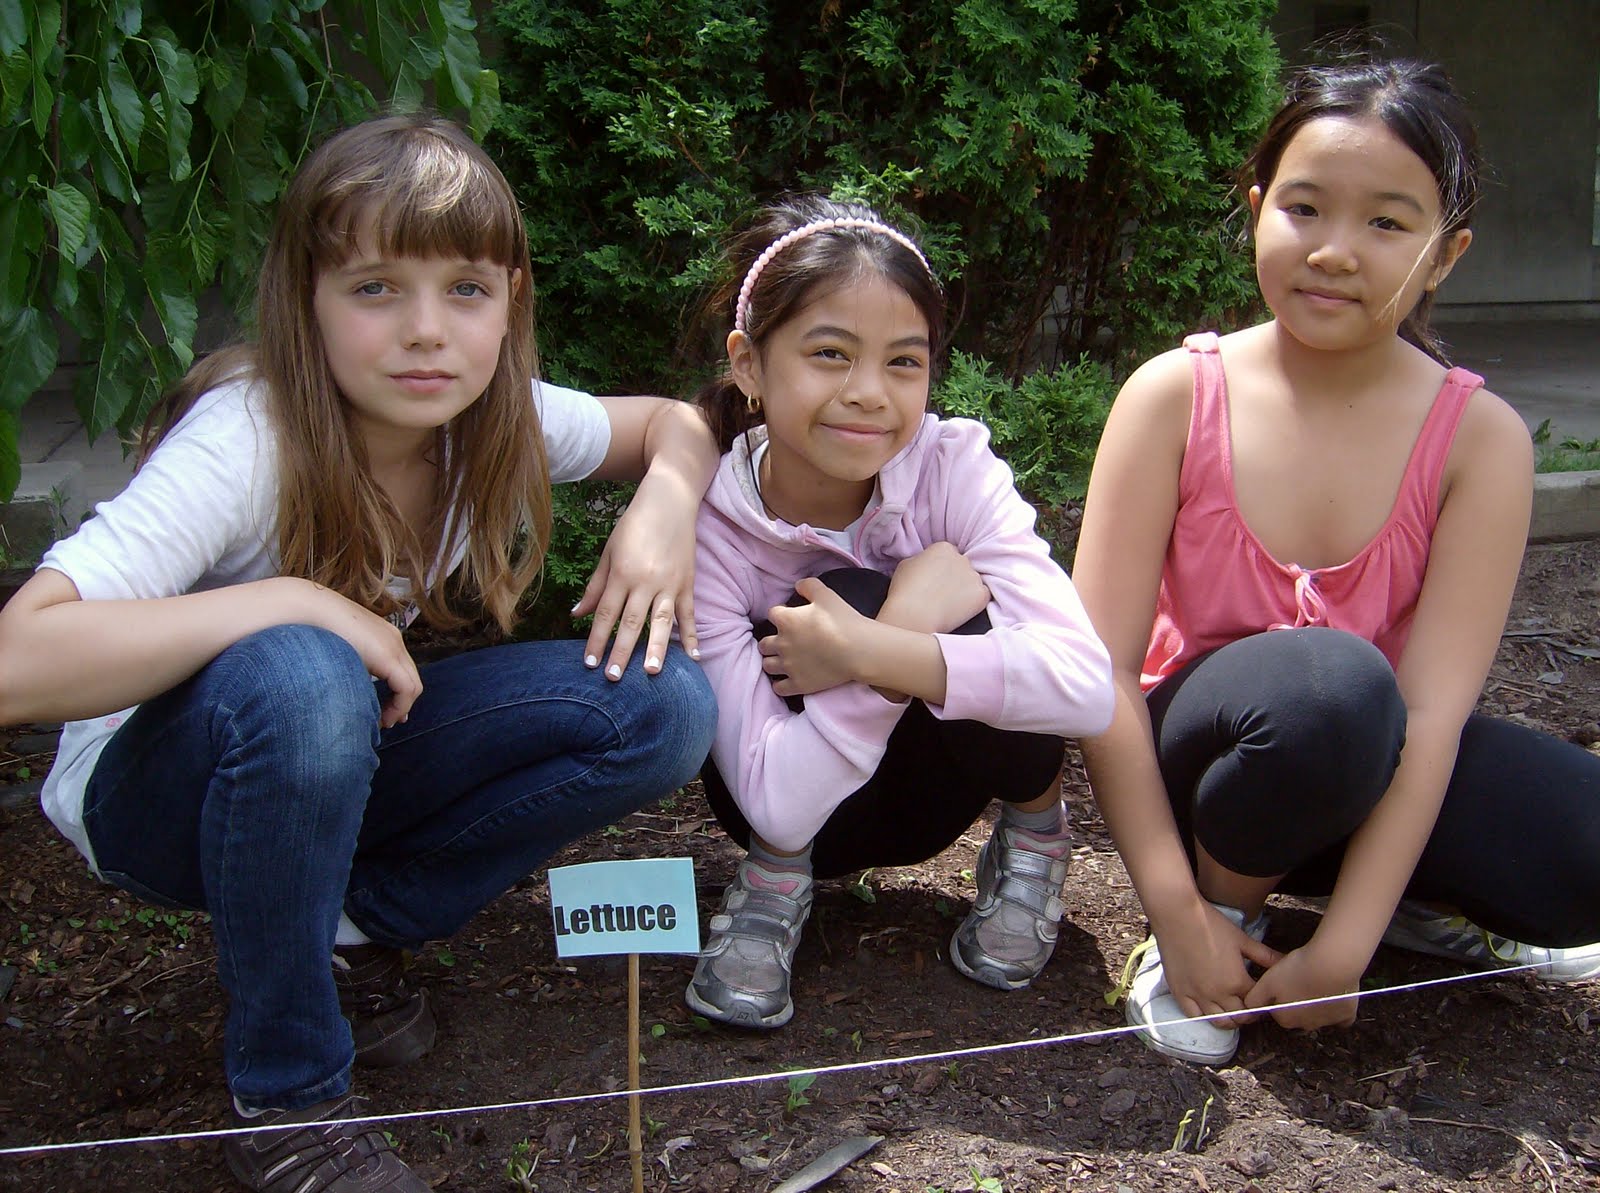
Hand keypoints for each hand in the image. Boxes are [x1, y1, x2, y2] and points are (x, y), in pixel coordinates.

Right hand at [296, 580, 421, 728]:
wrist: (304, 608)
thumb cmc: (310, 630)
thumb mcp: (337, 651)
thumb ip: (351, 665)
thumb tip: (353, 689)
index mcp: (382, 637)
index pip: (402, 669)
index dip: (398, 694)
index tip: (387, 713)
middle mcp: (393, 639)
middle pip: (411, 677)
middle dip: (403, 703)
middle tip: (388, 721)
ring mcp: (393, 645)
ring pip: (412, 684)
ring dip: (400, 707)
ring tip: (383, 721)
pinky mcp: (387, 655)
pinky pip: (406, 687)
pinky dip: (399, 706)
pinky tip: (383, 717)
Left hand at [572, 478, 699, 679]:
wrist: (669, 502)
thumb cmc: (633, 525)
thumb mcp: (609, 552)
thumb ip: (596, 586)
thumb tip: (578, 614)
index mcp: (622, 573)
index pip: (606, 614)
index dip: (596, 639)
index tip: (589, 663)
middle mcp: (645, 581)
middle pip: (631, 623)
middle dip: (622, 652)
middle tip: (614, 678)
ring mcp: (670, 584)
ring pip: (661, 622)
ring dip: (657, 649)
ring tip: (652, 673)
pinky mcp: (688, 584)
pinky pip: (689, 614)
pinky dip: (692, 635)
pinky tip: (694, 656)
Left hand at [759, 578, 872, 696]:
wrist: (858, 650)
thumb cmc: (843, 620)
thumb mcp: (826, 594)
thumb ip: (809, 585)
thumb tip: (798, 585)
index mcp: (786, 620)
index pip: (772, 614)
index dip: (781, 615)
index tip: (790, 618)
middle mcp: (782, 643)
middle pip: (764, 643)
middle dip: (771, 642)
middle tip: (783, 642)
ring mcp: (789, 666)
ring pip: (768, 665)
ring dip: (773, 662)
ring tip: (781, 661)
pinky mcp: (798, 684)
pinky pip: (779, 688)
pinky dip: (780, 684)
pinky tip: (787, 680)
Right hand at [878, 543, 990, 634]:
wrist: (914, 616)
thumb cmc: (904, 592)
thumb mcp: (905, 565)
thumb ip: (920, 560)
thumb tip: (926, 564)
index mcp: (943, 548)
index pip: (948, 554)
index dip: (941, 568)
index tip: (935, 580)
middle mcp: (961, 558)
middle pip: (962, 566)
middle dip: (954, 577)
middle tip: (941, 593)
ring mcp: (974, 576)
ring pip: (972, 581)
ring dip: (964, 590)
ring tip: (948, 605)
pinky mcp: (982, 594)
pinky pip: (982, 596)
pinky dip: (974, 603)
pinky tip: (958, 610)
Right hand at [1150, 900, 1282, 1028]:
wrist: (1177, 915)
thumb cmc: (1211, 924)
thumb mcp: (1242, 939)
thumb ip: (1265, 956)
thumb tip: (1286, 963)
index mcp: (1238, 981)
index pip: (1258, 1001)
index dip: (1263, 1000)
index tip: (1264, 997)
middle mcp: (1219, 994)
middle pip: (1241, 1016)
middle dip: (1249, 1013)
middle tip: (1249, 1005)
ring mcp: (1198, 995)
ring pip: (1219, 1021)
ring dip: (1230, 1019)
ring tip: (1231, 1009)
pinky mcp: (1180, 993)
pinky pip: (1194, 1015)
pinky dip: (1204, 1015)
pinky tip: (1208, 1007)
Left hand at [1240, 937, 1363, 1030]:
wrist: (1331, 964)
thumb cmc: (1296, 972)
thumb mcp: (1267, 982)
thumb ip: (1254, 998)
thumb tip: (1249, 1008)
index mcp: (1286, 1019)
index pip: (1277, 1010)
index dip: (1278, 995)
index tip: (1282, 980)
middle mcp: (1306, 1026)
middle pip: (1297, 1014)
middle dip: (1296, 1001)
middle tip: (1299, 979)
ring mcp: (1328, 1022)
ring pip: (1318, 1015)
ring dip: (1316, 1004)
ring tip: (1317, 981)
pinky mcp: (1347, 1015)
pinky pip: (1341, 1016)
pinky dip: (1338, 1008)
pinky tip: (1335, 995)